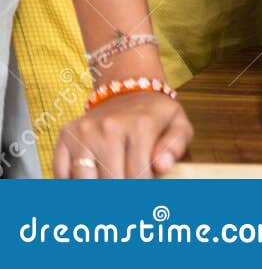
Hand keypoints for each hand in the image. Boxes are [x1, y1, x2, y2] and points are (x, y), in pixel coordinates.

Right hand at [55, 92, 190, 178]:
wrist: (127, 90)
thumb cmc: (155, 115)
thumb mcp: (178, 124)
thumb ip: (176, 146)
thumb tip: (162, 166)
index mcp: (141, 126)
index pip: (137, 177)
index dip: (142, 190)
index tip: (145, 187)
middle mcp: (109, 128)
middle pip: (110, 182)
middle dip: (121, 192)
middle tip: (127, 189)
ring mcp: (84, 132)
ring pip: (84, 182)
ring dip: (96, 190)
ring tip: (110, 182)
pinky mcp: (65, 136)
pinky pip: (61, 174)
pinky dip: (72, 184)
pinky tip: (90, 179)